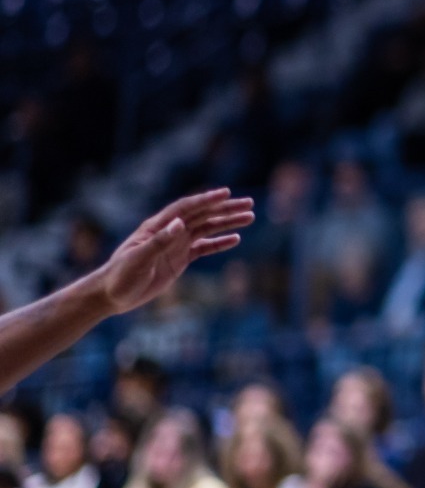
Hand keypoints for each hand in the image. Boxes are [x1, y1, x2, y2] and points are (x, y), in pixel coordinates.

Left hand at [92, 189, 254, 315]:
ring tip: (249, 218)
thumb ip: (159, 241)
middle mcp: (169, 232)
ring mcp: (176, 245)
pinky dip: (219, 242)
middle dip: (225, 208)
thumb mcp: (138, 259)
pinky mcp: (180, 259)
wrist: (112, 294)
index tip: (226, 193)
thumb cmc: (120, 276)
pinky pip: (204, 247)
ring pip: (207, 229)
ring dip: (227, 222)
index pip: (186, 208)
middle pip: (202, 215)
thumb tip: (179, 223)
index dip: (206, 200)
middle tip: (248, 203)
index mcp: (158, 227)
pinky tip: (235, 239)